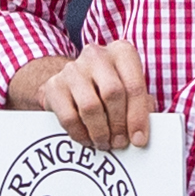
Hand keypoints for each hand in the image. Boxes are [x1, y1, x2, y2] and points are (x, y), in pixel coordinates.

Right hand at [7, 38, 156, 153]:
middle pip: (112, 93)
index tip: (139, 140)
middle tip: (120, 143)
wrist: (71, 82)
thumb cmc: (107, 88)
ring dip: (100, 132)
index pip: (134, 86)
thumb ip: (140, 107)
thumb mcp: (128, 90)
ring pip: (90, 107)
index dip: (138, 116)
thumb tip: (139, 134)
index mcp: (121, 52)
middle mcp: (96, 55)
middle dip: (118, 124)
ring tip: (104, 143)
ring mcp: (72, 69)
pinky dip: (80, 134)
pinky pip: (68, 117)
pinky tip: (87, 139)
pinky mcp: (54, 86)